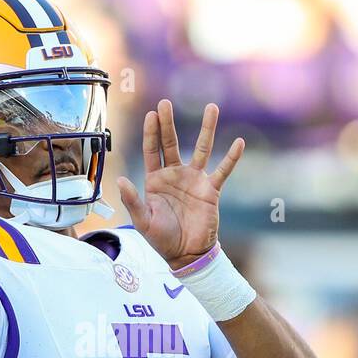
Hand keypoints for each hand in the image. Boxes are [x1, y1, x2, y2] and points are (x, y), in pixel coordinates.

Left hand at [117, 100, 243, 270]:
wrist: (187, 255)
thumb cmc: (162, 239)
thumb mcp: (143, 221)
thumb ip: (132, 201)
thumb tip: (119, 181)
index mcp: (155, 181)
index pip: (152, 151)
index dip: (151, 133)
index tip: (150, 114)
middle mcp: (175, 175)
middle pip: (171, 143)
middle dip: (168, 124)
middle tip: (165, 103)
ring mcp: (194, 180)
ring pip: (201, 149)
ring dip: (207, 129)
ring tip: (212, 108)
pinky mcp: (211, 190)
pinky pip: (223, 170)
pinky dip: (231, 157)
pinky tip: (238, 141)